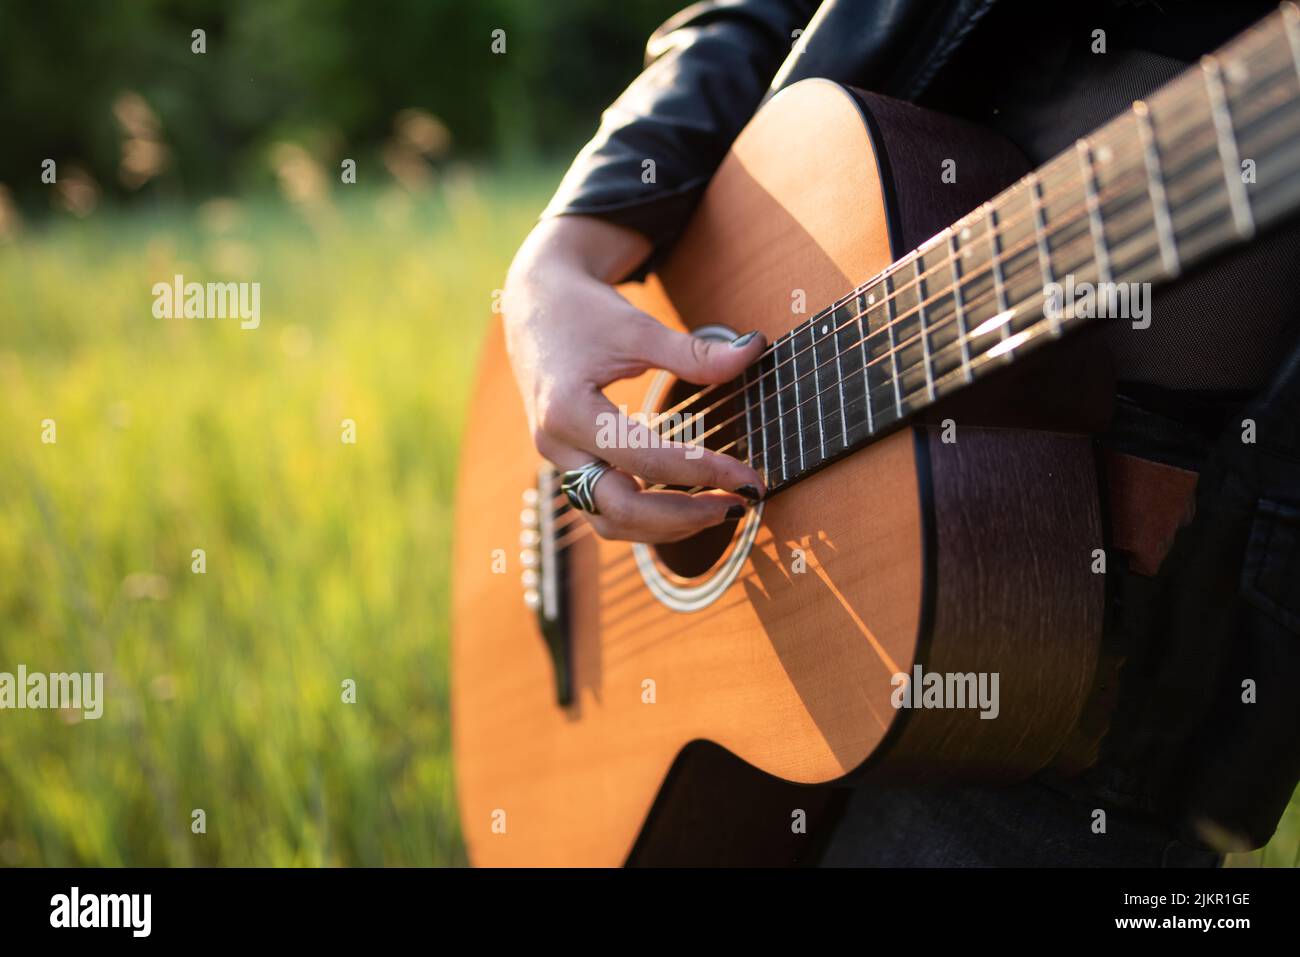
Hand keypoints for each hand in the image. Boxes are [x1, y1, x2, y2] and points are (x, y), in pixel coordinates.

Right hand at [502, 216, 767, 542]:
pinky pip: (604, 509)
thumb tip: (752, 352)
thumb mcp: (638, 327)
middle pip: (621, 509)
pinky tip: (687, 504)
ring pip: (609, 521)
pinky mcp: (568, 464)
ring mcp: (559, 460)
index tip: (749, 477)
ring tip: (719, 509)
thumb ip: (694, 352)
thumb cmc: (582, 312)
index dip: (704, 472)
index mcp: (568, 411)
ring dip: (666, 526)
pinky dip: (647, 517)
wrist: (534, 306)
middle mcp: (557, 446)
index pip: (645, 460)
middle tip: (739, 504)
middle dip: (685, 515)